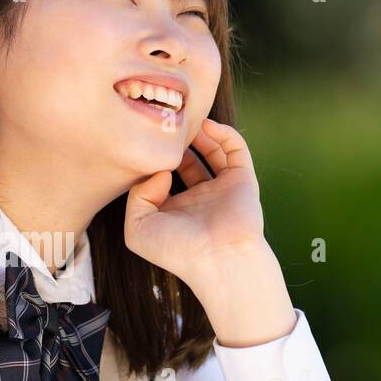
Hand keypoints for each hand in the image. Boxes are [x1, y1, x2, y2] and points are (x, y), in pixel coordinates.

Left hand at [123, 118, 266, 284]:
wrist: (218, 260)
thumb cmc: (177, 250)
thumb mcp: (138, 228)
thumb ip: (137, 195)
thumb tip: (159, 171)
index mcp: (174, 210)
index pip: (161, 178)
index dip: (151, 161)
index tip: (143, 149)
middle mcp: (199, 198)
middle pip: (188, 161)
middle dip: (176, 144)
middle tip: (165, 126)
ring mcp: (222, 189)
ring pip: (213, 152)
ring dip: (201, 134)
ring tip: (185, 120)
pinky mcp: (243, 181)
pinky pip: (236, 150)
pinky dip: (225, 134)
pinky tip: (207, 125)